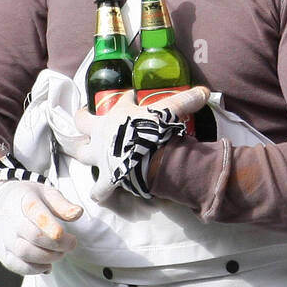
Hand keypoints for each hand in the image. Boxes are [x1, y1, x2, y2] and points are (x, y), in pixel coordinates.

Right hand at [0, 179, 81, 275]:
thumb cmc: (29, 200)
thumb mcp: (46, 194)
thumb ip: (62, 204)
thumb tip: (78, 213)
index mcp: (25, 201)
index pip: (35, 212)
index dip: (50, 225)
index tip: (62, 234)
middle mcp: (11, 220)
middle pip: (33, 236)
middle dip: (57, 244)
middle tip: (71, 243)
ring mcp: (5, 238)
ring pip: (24, 253)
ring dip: (48, 257)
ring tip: (60, 253)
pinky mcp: (3, 253)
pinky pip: (16, 265)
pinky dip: (34, 269)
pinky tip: (47, 265)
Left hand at [63, 88, 209, 201]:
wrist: (148, 157)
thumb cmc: (154, 131)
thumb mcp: (170, 110)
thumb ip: (186, 100)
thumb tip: (204, 91)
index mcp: (118, 114)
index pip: (121, 100)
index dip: (126, 97)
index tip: (132, 96)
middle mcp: (103, 133)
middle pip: (83, 123)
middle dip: (83, 120)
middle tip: (87, 117)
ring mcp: (101, 156)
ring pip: (82, 153)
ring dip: (81, 151)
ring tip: (84, 151)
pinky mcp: (106, 177)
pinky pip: (99, 188)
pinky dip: (99, 192)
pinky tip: (99, 194)